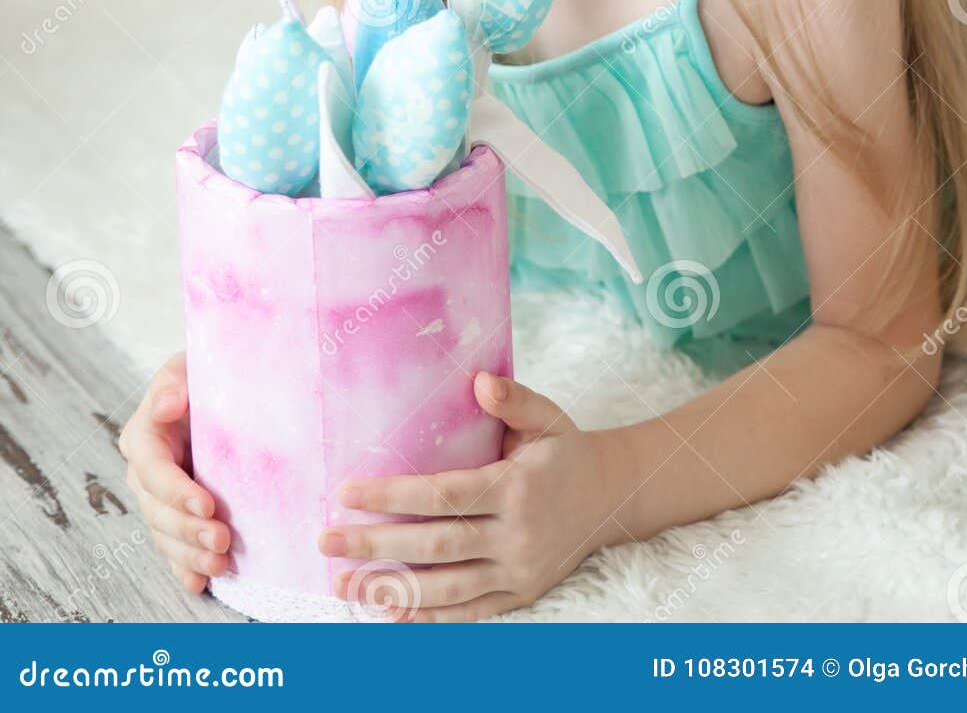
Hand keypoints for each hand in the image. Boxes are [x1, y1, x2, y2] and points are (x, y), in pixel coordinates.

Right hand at [118, 351, 230, 595]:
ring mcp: (157, 498)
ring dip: (190, 554)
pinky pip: (173, 548)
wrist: (218, 391)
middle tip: (222, 541)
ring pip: (165, 534)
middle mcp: (144, 472)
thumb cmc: (203, 374)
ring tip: (220, 565)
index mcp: (144, 435)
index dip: (176, 491)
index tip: (208, 504)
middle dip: (189, 530)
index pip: (153, 470)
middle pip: (159, 510)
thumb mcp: (187, 366)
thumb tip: (166, 405)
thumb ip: (173, 381)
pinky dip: (184, 568)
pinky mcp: (175, 515)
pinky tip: (198, 584)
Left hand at [317, 371, 620, 620]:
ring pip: (445, 588)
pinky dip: (425, 616)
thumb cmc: (566, 450)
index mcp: (517, 487)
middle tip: (325, 537)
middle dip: (375, 544)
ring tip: (341, 582)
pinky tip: (386, 611)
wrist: (611, 496)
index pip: (443, 495)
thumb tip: (478, 380)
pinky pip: (467, 612)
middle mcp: (517, 535)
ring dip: (389, 588)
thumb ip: (514, 398)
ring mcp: (518, 571)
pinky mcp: (520, 594)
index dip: (393, 495)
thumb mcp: (548, 417)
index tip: (346, 491)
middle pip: (435, 545)